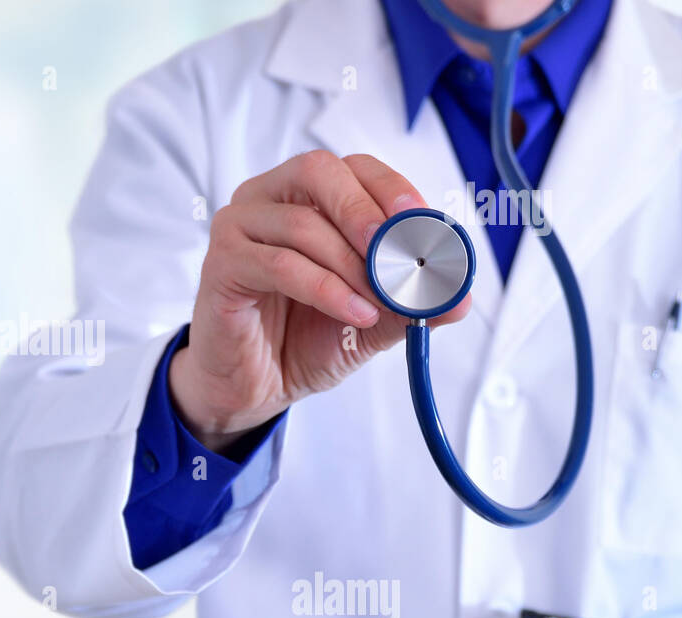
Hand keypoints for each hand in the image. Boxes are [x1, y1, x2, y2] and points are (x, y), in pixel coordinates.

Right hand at [169, 151, 470, 452]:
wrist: (256, 386)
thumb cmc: (304, 337)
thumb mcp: (374, 317)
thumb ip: (412, 300)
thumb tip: (461, 295)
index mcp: (304, 196)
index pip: (352, 168)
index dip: (391, 189)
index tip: (425, 226)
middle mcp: (266, 199)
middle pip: (317, 172)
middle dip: (365, 210)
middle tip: (399, 250)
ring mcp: (238, 228)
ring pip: (301, 224)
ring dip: (351, 265)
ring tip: (378, 303)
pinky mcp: (220, 264)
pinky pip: (278, 265)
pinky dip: (325, 289)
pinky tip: (353, 313)